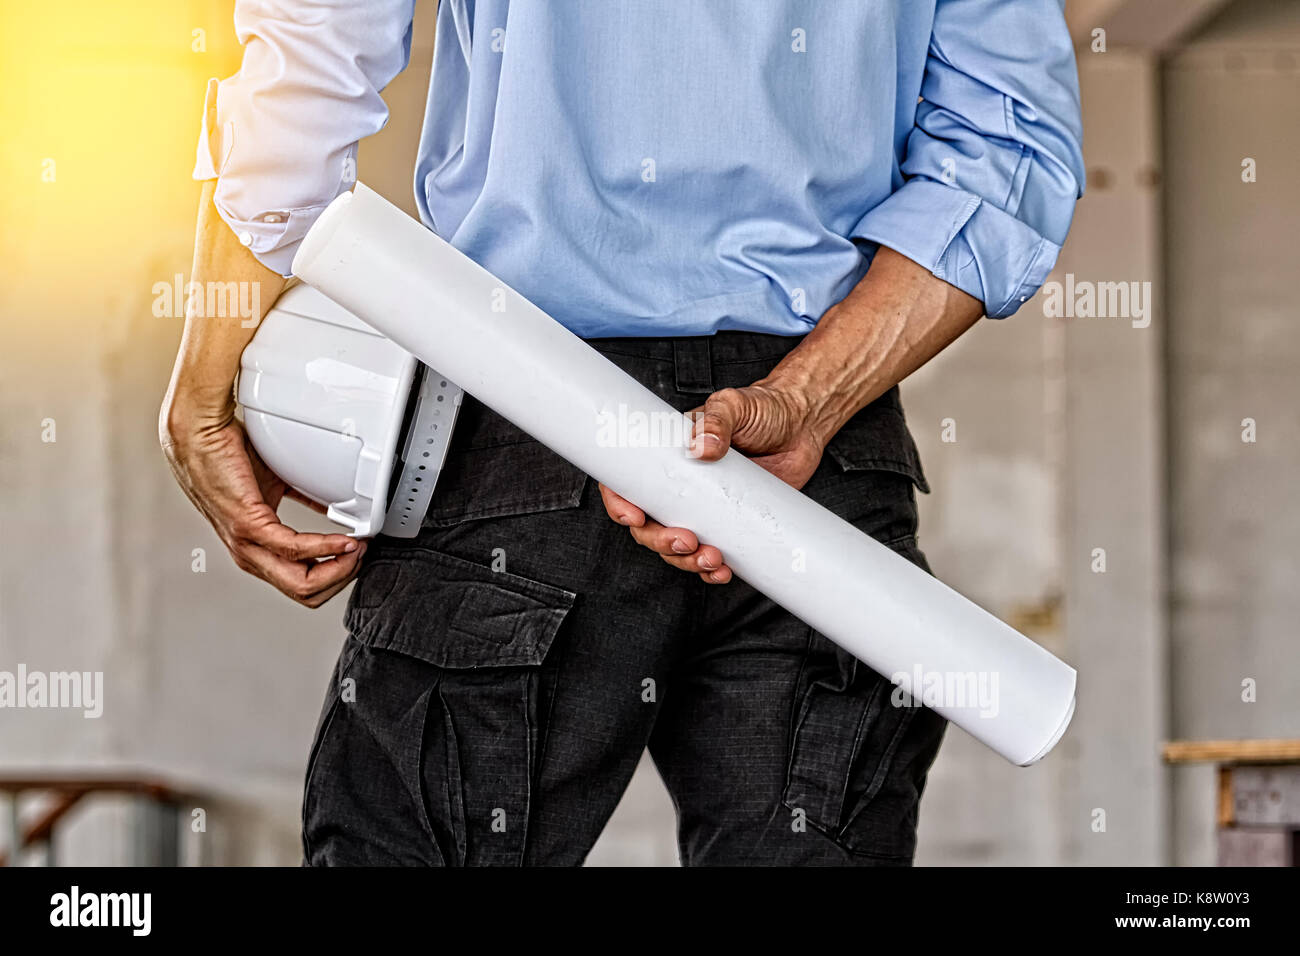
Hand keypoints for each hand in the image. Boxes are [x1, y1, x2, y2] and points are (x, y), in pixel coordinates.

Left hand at [160, 404, 365, 606]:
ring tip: (358, 547)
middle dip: (342, 577)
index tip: (356, 554)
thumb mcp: (276, 487)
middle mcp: (249, 554)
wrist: (197, 434)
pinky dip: (326, 547)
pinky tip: (344, 539)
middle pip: (306, 593)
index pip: (301, 584)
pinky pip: (294, 549)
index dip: (335, 575)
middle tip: (362, 553)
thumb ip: (305, 502)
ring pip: (301, 582)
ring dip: (339, 567)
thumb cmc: (228, 456)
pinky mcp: (248, 525)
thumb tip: (335, 508)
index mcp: (256, 549)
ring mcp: (246, 543)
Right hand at [598, 383, 825, 583]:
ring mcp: (705, 508)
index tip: (633, 517)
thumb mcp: (735, 405)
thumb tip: (702, 448)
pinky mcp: (731, 524)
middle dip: (661, 541)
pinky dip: (711, 570)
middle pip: (650, 524)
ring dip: (687, 561)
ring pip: (678, 546)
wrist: (804, 424)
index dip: (620, 503)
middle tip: (687, 541)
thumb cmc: (764, 408)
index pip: (628, 481)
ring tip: (712, 559)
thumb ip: (718, 420)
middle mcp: (681, 485)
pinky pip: (710, 554)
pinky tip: (723, 572)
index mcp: (669, 455)